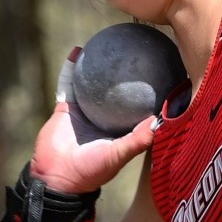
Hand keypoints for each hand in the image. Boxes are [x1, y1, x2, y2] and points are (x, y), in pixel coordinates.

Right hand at [29, 47, 157, 192]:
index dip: (153, 90)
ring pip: (94, 83)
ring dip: (100, 65)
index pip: (141, 106)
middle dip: (129, 72)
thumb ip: (138, 140)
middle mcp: (106, 118)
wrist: (55, 178)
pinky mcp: (65, 108)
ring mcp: (85, 111)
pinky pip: (68, 83)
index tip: (166, 70)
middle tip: (140, 49)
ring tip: (109, 42)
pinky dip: (72, 68)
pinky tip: (78, 51)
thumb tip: (158, 121)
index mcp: (122, 129)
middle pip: (120, 90)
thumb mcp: (118, 155)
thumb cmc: (91, 170)